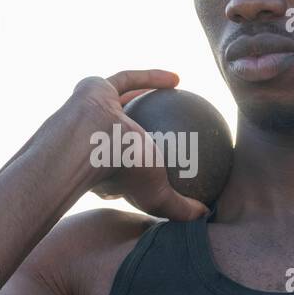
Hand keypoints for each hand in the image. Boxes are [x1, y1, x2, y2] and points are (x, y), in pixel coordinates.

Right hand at [66, 69, 209, 221]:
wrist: (88, 143)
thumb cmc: (121, 172)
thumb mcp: (157, 196)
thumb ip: (179, 207)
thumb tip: (204, 215)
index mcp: (106, 167)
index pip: (127, 165)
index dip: (144, 162)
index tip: (169, 158)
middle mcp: (96, 140)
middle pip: (123, 131)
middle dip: (143, 126)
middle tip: (172, 124)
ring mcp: (91, 114)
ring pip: (122, 102)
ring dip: (147, 97)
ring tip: (176, 95)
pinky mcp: (93, 88)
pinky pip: (126, 80)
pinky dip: (150, 78)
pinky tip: (177, 80)